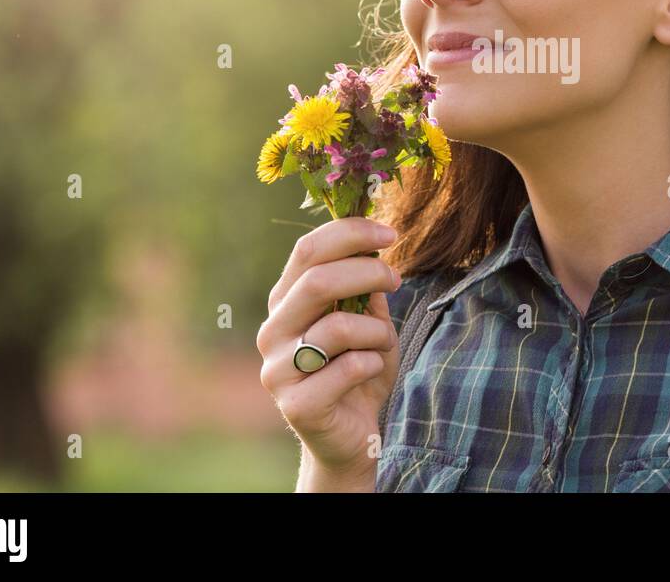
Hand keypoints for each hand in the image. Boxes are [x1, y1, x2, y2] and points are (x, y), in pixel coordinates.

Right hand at [256, 216, 401, 479]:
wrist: (351, 436)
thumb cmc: (359, 370)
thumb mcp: (369, 321)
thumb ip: (365, 288)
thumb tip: (375, 243)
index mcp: (285, 302)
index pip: (307, 250)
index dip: (350, 233)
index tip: (390, 233)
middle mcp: (273, 331)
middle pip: (317, 281)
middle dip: (368, 273)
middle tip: (396, 280)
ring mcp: (278, 369)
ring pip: (337, 327)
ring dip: (376, 330)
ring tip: (382, 343)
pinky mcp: (295, 405)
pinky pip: (347, 368)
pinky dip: (372, 363)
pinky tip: (370, 371)